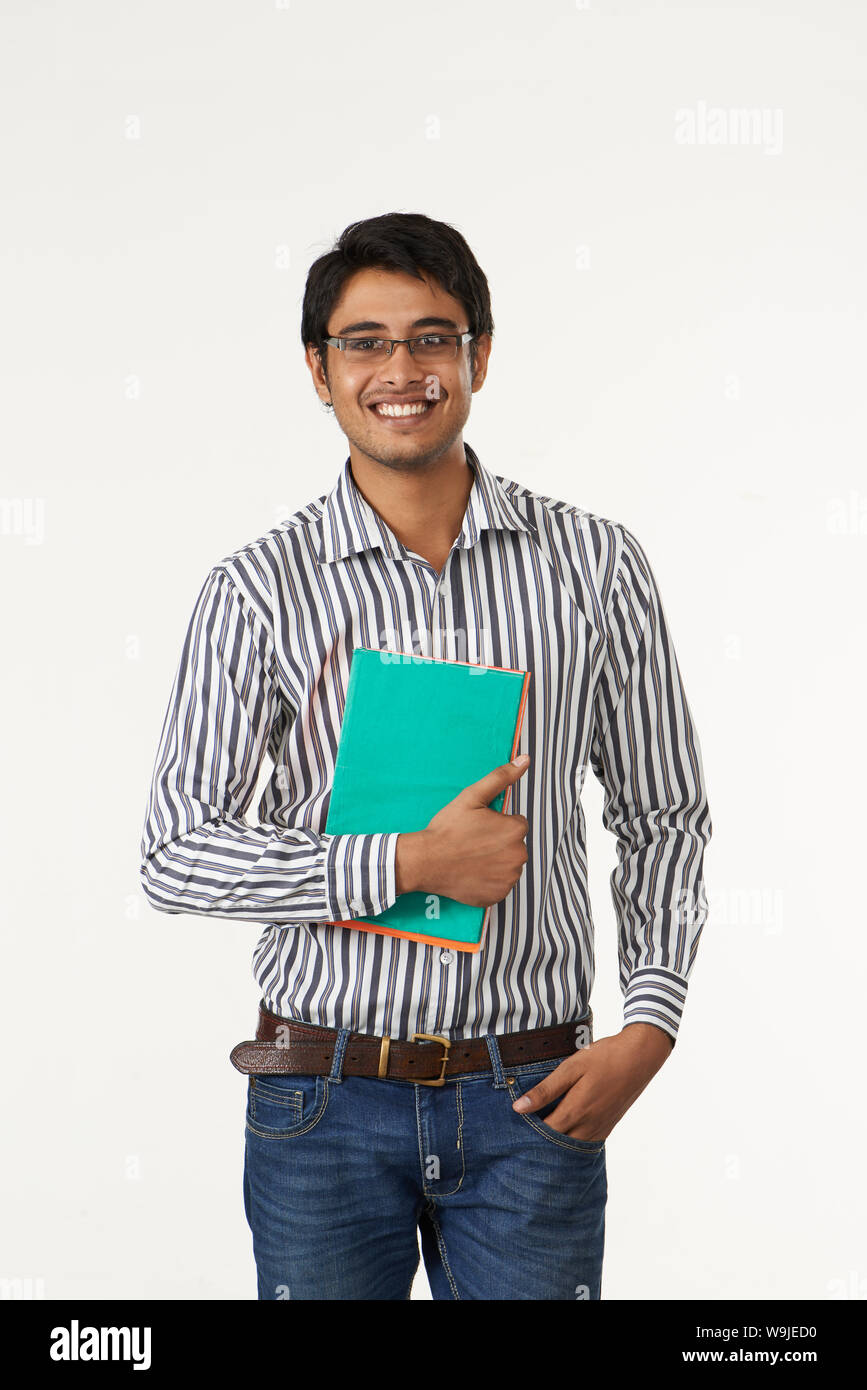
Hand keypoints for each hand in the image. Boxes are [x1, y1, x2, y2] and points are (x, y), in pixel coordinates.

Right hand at [396, 755, 530, 906]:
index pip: (516, 824)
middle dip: (499, 842)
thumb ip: (501, 777)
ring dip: (495, 861)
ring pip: (508, 865)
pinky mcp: (498, 895)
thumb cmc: (448, 828)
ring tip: (471, 857)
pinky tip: (472, 872)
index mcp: (516, 831)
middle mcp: (518, 857)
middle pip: (514, 846)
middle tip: (473, 842)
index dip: (497, 824)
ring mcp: (508, 879)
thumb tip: (525, 759)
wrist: (425, 861)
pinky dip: (489, 880)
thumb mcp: (472, 797)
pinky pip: (500, 884)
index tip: (478, 827)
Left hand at [511, 1023, 673, 1140]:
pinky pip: (586, 1142)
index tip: (513, 1126)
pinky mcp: (608, 1126)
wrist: (640, 1057)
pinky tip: (563, 1129)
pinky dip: (572, 1140)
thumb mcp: (571, 1068)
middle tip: (522, 1132)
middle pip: (556, 1145)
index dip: (527, 1133)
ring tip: (539, 1131)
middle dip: (539, 1141)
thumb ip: (545, 1090)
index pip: (543, 1134)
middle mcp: (588, 1126)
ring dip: (555, 1142)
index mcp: (576, 1111)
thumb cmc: (604, 1058)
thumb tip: (519, 1108)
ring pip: (572, 1146)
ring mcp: (600, 1128)